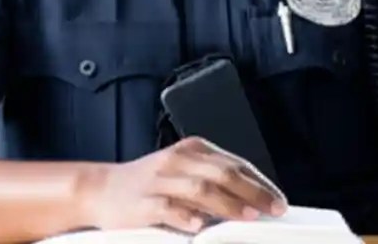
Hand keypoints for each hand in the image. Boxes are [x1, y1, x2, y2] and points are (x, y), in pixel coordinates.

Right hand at [79, 137, 287, 232]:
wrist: (99, 189)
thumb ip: (213, 181)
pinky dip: (185, 216)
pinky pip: (167, 207)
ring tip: (247, 217)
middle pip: (223, 173)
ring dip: (227, 204)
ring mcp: (159, 180)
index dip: (260, 182)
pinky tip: (199, 226)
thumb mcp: (183, 172)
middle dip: (253, 192)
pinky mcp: (141, 202)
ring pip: (200, 188)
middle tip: (273, 209)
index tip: (278, 200)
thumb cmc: (148, 184)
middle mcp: (178, 160)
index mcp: (193, 150)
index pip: (235, 163)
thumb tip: (251, 201)